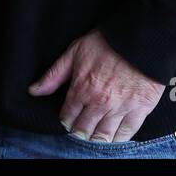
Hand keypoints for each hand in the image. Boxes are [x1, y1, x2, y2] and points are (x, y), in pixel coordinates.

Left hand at [27, 30, 164, 141]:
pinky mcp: (141, 109)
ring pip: (103, 136)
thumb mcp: (75, 52)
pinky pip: (127, 133)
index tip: (69, 118)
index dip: (66, 119)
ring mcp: (120, 107)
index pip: (67, 117)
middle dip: (80, 130)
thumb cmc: (107, 42)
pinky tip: (114, 135)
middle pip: (84, 130)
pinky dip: (119, 138)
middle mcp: (99, 103)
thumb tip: (34, 90)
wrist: (141, 37)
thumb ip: (54, 75)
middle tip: (82, 127)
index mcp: (82, 89)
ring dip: (97, 137)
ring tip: (96, 133)